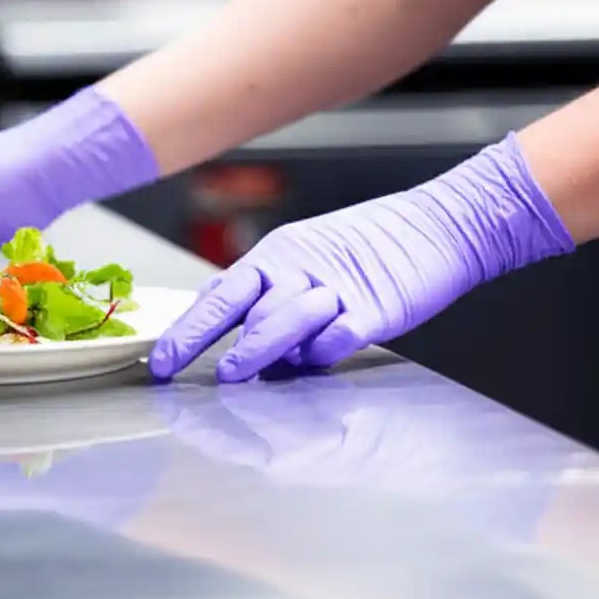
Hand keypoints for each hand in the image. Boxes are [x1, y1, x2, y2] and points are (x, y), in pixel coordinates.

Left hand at [150, 134, 573, 381]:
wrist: (440, 226)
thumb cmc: (371, 250)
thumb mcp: (310, 267)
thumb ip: (274, 308)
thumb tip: (243, 351)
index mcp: (277, 257)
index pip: (219, 295)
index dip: (186, 329)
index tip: (158, 361)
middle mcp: (298, 269)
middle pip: (239, 303)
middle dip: (199, 336)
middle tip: (172, 366)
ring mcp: (337, 287)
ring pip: (284, 317)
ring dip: (255, 347)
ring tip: (234, 372)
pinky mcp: (375, 306)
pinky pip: (339, 332)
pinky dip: (320, 351)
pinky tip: (308, 363)